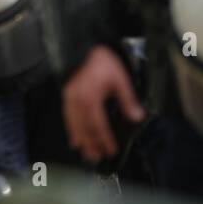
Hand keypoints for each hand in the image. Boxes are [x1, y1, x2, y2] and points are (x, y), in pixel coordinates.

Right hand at [62, 44, 144, 163]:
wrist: (80, 44)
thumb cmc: (101, 61)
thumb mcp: (119, 78)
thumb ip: (127, 99)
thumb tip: (137, 118)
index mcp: (90, 98)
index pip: (98, 124)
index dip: (105, 139)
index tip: (112, 151)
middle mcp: (77, 101)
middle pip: (84, 128)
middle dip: (91, 144)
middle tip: (96, 159)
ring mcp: (68, 99)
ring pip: (73, 124)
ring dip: (80, 139)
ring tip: (85, 153)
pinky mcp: (65, 95)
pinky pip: (67, 116)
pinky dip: (71, 128)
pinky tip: (73, 137)